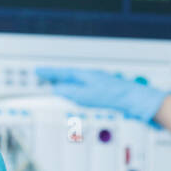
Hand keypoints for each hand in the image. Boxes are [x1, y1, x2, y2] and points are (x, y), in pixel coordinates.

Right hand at [36, 66, 168, 124]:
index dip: (48, 72)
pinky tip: (75, 95)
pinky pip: (82, 88)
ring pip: (75, 82)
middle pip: (67, 75)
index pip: (61, 72)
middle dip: (54, 76)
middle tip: (42, 75)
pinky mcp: (101, 91)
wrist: (133, 99)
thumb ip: (69, 92)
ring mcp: (96, 83)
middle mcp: (89, 76)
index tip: (37, 71)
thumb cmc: (113, 95)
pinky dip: (74, 90)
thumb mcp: (85, 96)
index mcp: (84, 75)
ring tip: (55, 85)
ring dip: (64, 83)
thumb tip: (56, 90)